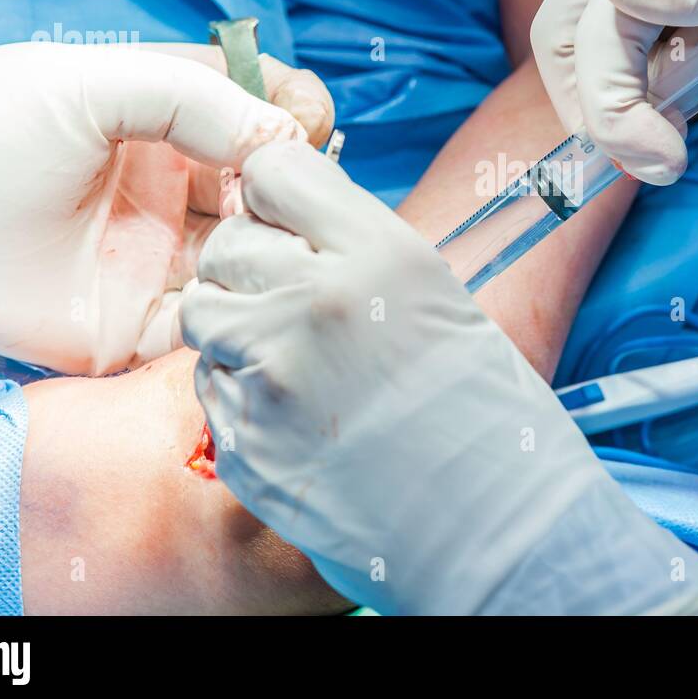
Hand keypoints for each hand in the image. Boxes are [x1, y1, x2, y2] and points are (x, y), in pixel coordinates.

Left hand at [0, 41, 331, 374]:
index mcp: (158, 123)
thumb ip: (192, 93)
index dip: (293, 113)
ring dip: (275, 248)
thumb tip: (290, 135)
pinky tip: (249, 288)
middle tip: (284, 189)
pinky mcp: (140, 326)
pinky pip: (217, 324)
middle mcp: (170, 190)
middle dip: (293, 187)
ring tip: (259, 236)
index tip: (307, 120)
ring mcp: (159, 259)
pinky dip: (245, 311)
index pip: (255, 113)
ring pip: (255, 257)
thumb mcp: (84, 80)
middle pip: (268, 189)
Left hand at [180, 140, 697, 613]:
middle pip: (229, 242)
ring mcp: (271, 376)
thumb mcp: (436, 295)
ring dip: (236, 326)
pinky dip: (240, 391)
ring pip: (202, 311)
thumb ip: (355, 248)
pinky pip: (210, 385)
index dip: (277, 194)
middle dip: (252, 264)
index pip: (275, 172)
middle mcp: (315, 302)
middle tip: (296, 301)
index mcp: (378, 253)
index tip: (287, 217)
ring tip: (295, 359)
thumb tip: (286, 218)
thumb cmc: (482, 408)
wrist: (495, 526)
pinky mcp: (244, 441)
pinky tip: (297, 412)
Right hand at [530, 0, 697, 183]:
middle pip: (571, 22)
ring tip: (684, 120)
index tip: (667, 161)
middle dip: (605, 105)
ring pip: (585, 30)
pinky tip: (695, 79)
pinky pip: (617, 24)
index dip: (614, 101)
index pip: (603, 13)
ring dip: (620, 92)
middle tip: (664, 158)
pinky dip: (642, 71)